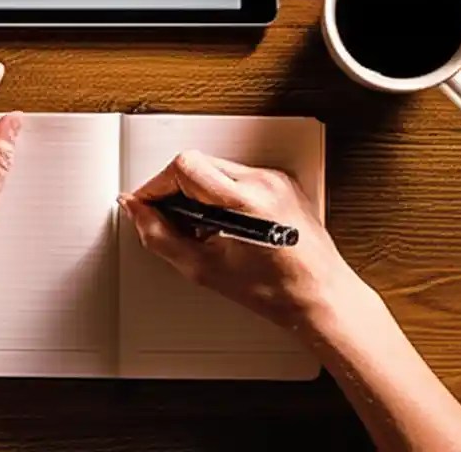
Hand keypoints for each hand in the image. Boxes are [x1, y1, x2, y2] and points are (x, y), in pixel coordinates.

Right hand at [120, 150, 365, 333]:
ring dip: (196, 192)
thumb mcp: (205, 270)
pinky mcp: (282, 183)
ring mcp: (275, 180)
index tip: (145, 205)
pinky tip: (221, 225)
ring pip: (214, 168)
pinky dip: (219, 195)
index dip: (156, 185)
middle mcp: (263, 182)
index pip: (184, 167)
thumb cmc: (278, 292)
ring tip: (198, 229)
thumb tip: (138, 213)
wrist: (322, 297)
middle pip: (197, 163)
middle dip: (174, 189)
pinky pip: (236, 176)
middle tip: (169, 221)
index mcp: (245, 201)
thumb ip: (160, 237)